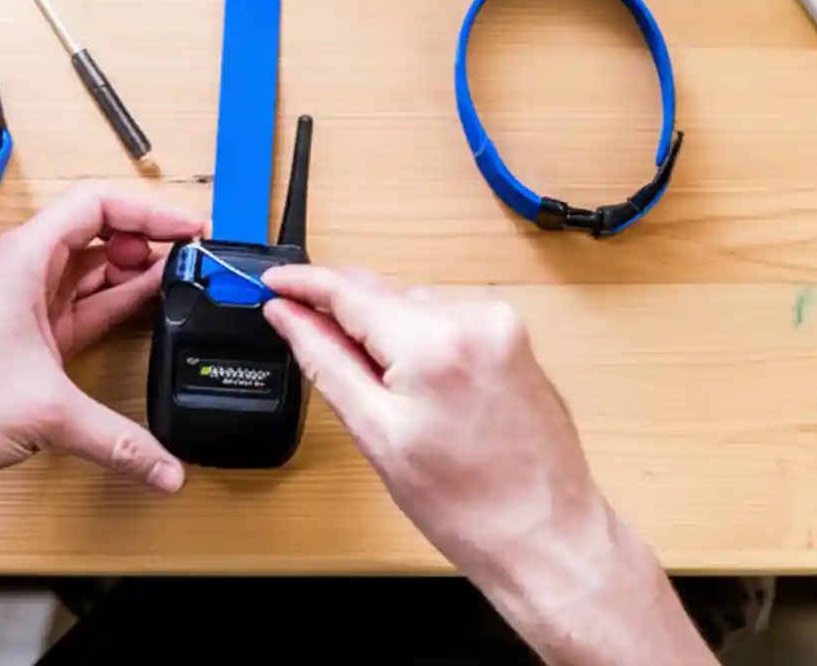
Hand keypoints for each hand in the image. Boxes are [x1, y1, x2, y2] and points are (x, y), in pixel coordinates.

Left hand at [0, 183, 204, 493]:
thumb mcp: (48, 413)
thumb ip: (118, 441)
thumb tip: (168, 470)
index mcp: (22, 258)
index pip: (96, 204)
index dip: (149, 211)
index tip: (189, 229)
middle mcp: (20, 271)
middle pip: (96, 231)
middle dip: (146, 240)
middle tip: (192, 258)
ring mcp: (19, 303)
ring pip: (88, 270)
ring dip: (132, 273)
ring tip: (178, 279)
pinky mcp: (20, 336)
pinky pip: (78, 306)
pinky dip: (112, 304)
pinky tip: (141, 310)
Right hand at [260, 266, 605, 576]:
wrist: (543, 534)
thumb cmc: (469, 505)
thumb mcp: (375, 433)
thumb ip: (325, 361)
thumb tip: (288, 317)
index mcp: (435, 342)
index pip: (349, 289)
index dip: (302, 282)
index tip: (273, 282)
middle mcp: (475, 320)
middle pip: (382, 292)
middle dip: (336, 307)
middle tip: (294, 326)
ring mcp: (501, 327)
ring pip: (412, 305)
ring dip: (377, 326)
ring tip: (361, 378)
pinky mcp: (514, 339)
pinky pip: (445, 319)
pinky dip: (414, 337)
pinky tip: (404, 377)